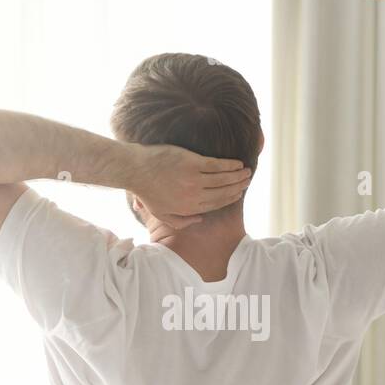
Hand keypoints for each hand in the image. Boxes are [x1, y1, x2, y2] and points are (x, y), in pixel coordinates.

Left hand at [128, 144, 250, 229]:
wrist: (137, 170)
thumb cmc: (148, 192)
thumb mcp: (161, 214)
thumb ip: (181, 221)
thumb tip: (200, 219)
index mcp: (189, 208)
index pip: (215, 204)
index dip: (229, 198)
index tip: (238, 193)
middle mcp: (195, 195)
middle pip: (222, 191)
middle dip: (238, 186)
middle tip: (247, 181)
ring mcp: (194, 179)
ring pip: (223, 178)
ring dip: (237, 175)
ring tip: (246, 172)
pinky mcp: (192, 163)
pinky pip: (217, 165)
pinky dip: (229, 165)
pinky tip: (237, 163)